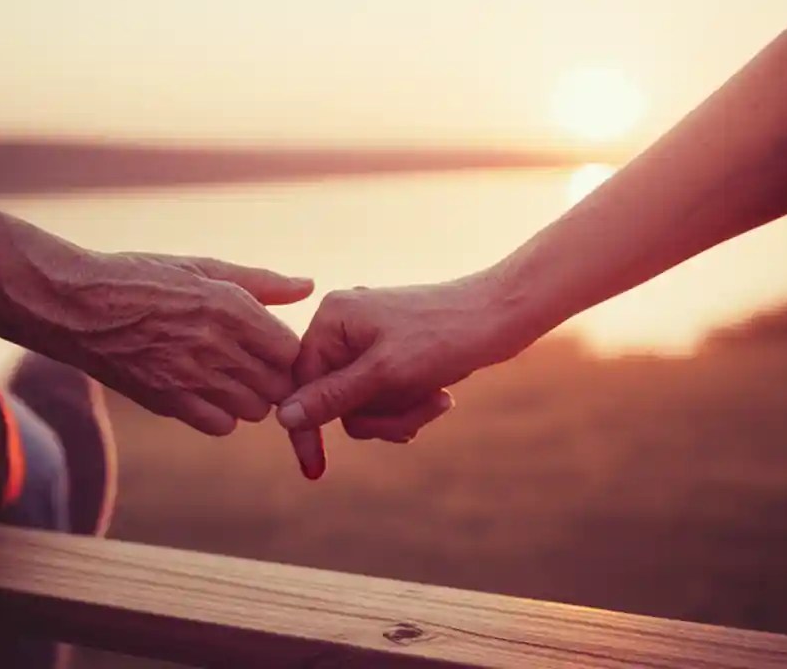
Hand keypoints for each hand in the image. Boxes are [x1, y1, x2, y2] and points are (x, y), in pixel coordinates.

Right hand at [30, 250, 311, 436]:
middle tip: (254, 364)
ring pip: (255, 409)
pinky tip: (207, 392)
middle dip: (273, 376)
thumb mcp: (202, 268)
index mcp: (227, 305)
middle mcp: (214, 343)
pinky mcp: (168, 401)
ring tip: (230, 377)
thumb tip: (307, 286)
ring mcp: (191, 376)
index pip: (289, 348)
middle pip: (277, 384)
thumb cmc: (141, 279)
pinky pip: (220, 425)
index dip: (284, 349)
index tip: (270, 344)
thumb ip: (260, 282)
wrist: (76, 306)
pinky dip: (222, 414)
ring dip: (250, 397)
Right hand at [277, 277, 509, 477]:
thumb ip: (332, 397)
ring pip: (364, 403)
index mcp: (332, 319)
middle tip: (418, 416)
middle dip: (380, 416)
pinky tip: (440, 396)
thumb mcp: (385, 374)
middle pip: (336, 399)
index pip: (301, 383)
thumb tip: (283, 417)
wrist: (503, 315)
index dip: (309, 427)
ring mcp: (369, 338)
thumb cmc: (445, 337)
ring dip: (400, 412)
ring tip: (438, 401)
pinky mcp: (394, 351)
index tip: (315, 471)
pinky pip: (385, 394)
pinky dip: (409, 403)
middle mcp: (345, 326)